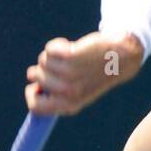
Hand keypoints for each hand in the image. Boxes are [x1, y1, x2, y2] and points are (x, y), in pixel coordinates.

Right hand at [25, 31, 144, 115]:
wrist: (119, 58)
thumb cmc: (95, 74)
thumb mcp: (78, 92)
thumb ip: (57, 94)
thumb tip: (35, 86)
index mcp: (69, 105)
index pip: (36, 107)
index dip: (31, 93)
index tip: (36, 84)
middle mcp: (68, 93)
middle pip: (36, 77)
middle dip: (44, 67)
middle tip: (63, 65)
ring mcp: (70, 75)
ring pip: (42, 60)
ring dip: (52, 54)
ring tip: (70, 56)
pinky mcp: (71, 57)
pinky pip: (49, 49)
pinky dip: (57, 44)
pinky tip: (71, 46)